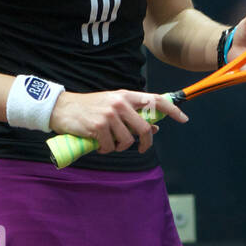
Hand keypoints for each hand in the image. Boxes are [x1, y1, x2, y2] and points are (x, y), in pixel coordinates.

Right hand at [48, 89, 187, 153]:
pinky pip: (110, 146)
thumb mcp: (114, 107)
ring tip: (110, 143)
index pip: (155, 100)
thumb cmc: (90, 108)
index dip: (172, 109)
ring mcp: (109, 114)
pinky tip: (99, 144)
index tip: (183, 118)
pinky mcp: (98, 126)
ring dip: (120, 147)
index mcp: (126, 95)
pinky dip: (106, 150)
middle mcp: (120, 103)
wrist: (62, 108)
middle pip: (144, 127)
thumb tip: (154, 127)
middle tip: (142, 148)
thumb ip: (133, 115)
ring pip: (127, 140)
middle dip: (146, 142)